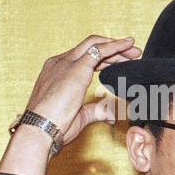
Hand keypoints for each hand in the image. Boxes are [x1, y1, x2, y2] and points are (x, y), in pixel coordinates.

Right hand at [24, 35, 139, 144]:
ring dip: (118, 47)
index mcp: (57, 71)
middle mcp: (60, 62)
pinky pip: (99, 50)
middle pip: (90, 48)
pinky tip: (128, 45)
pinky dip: (116, 46)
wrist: (40, 128)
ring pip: (96, 46)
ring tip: (135, 51)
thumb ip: (97, 110)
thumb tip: (112, 115)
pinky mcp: (76, 68)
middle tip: (134, 53)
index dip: (105, 58)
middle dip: (114, 49)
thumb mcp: (80, 114)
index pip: (83, 57)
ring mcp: (66, 63)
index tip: (122, 61)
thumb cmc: (55, 126)